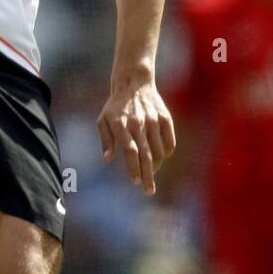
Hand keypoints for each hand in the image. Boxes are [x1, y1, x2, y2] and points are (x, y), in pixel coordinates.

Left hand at [97, 79, 175, 194]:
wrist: (134, 83)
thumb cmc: (115, 106)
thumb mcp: (103, 120)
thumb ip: (106, 139)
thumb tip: (108, 159)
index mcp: (121, 125)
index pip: (130, 151)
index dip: (133, 168)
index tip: (135, 181)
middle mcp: (138, 123)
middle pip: (146, 155)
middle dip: (147, 175)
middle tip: (149, 190)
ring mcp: (153, 120)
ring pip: (159, 150)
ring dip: (156, 166)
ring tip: (151, 173)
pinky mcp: (165, 118)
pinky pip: (170, 141)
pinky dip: (167, 153)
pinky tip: (162, 158)